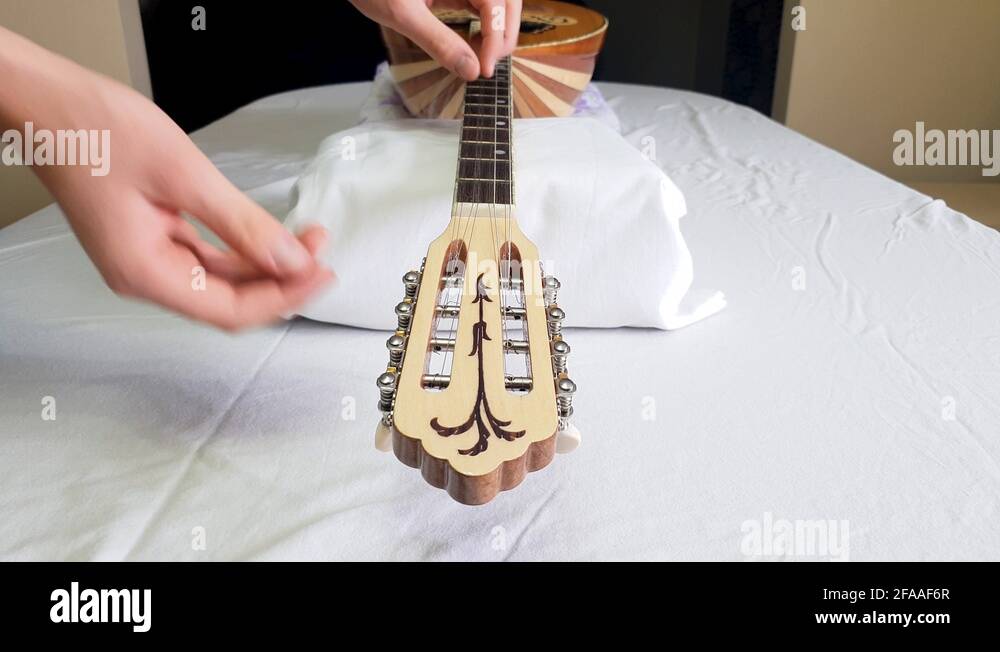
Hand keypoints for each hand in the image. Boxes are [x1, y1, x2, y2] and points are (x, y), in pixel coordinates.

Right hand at [0, 28, 332, 331]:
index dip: (282, 297)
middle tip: (321, 252)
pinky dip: (241, 250)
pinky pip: (206, 258)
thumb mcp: (183, 176)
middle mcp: (144, 276)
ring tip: (306, 241)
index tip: (321, 273)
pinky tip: (270, 237)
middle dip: (280, 280)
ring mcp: (146, 259)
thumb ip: (240, 223)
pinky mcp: (150, 238)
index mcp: (145, 273)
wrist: (47, 103)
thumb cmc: (98, 130)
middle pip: (228, 300)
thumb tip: (290, 260)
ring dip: (265, 265)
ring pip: (221, 280)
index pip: (230, 309)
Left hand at [349, 0, 521, 78]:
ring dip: (497, 30)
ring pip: (499, 2)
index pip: (497, 2)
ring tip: (481, 59)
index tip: (484, 69)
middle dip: (504, 34)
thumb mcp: (401, 14)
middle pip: (507, 0)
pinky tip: (474, 45)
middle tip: (486, 68)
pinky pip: (482, 2)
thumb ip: (437, 42)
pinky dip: (484, 24)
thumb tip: (470, 71)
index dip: (497, 37)